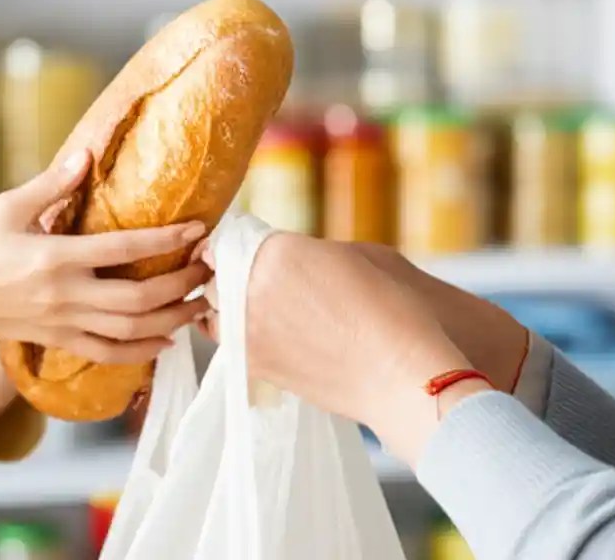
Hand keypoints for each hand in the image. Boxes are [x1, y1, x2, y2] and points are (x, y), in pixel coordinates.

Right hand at [0, 151, 209, 366]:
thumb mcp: (7, 207)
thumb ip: (52, 184)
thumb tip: (86, 154)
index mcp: (54, 257)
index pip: (123, 249)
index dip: (166, 240)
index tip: (197, 229)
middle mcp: (64, 296)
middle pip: (137, 298)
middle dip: (180, 285)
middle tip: (208, 270)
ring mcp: (62, 324)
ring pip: (130, 331)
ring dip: (171, 319)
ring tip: (199, 305)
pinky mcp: (58, 341)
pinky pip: (107, 354)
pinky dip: (141, 352)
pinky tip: (165, 341)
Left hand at [195, 236, 527, 391]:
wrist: (402, 374)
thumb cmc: (392, 309)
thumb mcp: (353, 255)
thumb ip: (305, 252)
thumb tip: (286, 257)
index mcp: (275, 250)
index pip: (228, 240)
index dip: (233, 246)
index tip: (242, 251)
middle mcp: (250, 285)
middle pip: (215, 274)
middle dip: (227, 275)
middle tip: (249, 280)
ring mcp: (245, 328)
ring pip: (213, 310)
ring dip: (226, 306)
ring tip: (256, 310)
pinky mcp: (251, 364)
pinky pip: (227, 341)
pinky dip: (237, 335)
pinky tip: (263, 336)